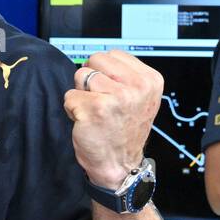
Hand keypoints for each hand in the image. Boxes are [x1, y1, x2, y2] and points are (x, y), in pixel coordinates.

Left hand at [64, 50, 163, 189]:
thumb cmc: (124, 131)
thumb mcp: (139, 98)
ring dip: (81, 94)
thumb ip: (124, 75)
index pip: (113, 54)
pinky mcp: (95, 109)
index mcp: (150, 80)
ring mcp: (117, 97)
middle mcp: (137, 87)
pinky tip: (88, 122)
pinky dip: (73, 109)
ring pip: (80, 76)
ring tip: (95, 112)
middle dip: (91, 79)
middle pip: (95, 60)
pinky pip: (70, 96)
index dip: (104, 72)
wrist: (120, 164)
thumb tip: (100, 59)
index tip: (112, 92)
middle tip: (101, 102)